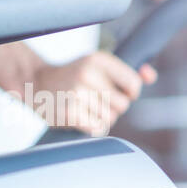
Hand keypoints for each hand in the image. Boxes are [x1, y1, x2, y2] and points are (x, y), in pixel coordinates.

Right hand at [29, 53, 156, 135]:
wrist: (35, 83)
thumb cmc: (74, 75)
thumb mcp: (98, 66)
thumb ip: (129, 71)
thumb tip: (151, 76)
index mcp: (97, 59)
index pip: (133, 84)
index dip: (130, 92)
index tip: (118, 89)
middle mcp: (87, 74)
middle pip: (123, 105)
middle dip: (113, 106)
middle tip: (93, 98)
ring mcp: (77, 94)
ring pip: (110, 118)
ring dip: (100, 117)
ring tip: (83, 105)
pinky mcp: (70, 113)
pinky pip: (98, 128)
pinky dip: (91, 126)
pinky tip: (79, 115)